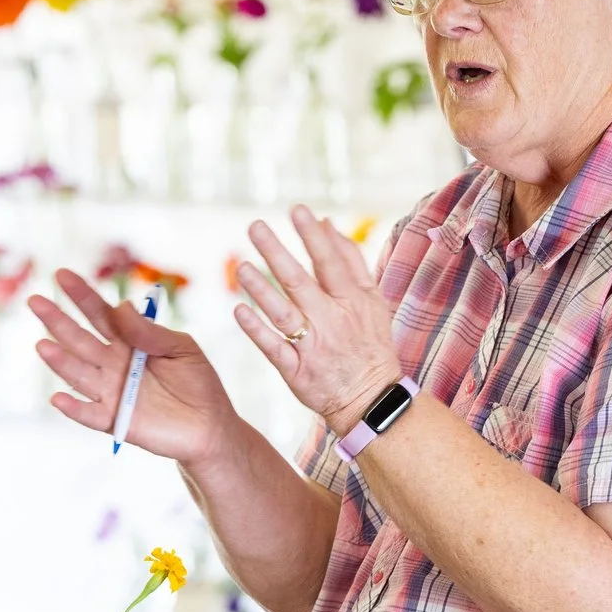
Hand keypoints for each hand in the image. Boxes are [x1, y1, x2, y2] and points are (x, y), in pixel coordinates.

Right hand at [32, 270, 238, 465]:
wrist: (210, 425)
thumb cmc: (197, 382)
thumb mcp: (181, 348)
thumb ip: (150, 332)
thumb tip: (120, 306)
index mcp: (128, 340)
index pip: (100, 314)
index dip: (81, 295)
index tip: (61, 276)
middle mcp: (112, 363)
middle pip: (80, 339)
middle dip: (57, 320)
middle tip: (35, 301)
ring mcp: (110, 391)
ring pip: (79, 374)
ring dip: (60, 361)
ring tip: (42, 346)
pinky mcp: (115, 420)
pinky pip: (90, 414)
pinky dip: (74, 409)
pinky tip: (57, 399)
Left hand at [232, 206, 401, 430]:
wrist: (371, 401)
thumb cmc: (370, 344)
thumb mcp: (372, 301)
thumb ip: (351, 261)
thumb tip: (328, 224)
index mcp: (352, 302)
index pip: (330, 263)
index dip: (313, 237)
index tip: (297, 210)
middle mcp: (331, 321)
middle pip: (300, 282)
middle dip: (276, 253)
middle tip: (255, 226)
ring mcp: (313, 346)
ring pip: (283, 313)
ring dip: (261, 289)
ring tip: (241, 266)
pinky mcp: (297, 371)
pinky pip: (274, 348)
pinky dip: (256, 330)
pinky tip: (239, 310)